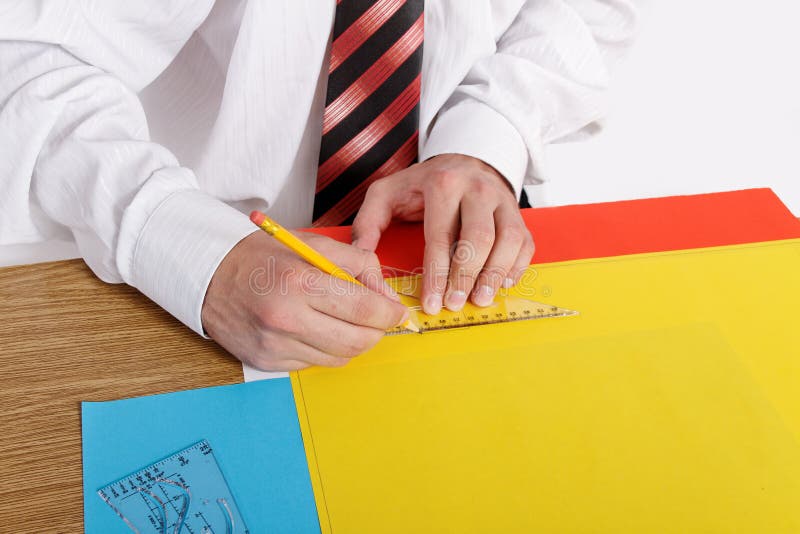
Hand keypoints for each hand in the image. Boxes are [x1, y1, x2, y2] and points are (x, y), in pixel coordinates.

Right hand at [202, 231, 408, 370]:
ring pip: (340, 358)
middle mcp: (287, 318)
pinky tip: (315, 329)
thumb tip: (386, 295)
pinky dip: (325, 349)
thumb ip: (359, 265)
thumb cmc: (263, 257)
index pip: (366, 310)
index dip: (391, 313)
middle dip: (377, 331)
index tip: (397, 311)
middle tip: (377, 319)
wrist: (209, 275)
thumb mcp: (314, 244)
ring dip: (351, 341)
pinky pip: (315, 364)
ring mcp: (276, 345)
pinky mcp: (268, 363)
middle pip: (359, 342)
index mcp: (301, 283)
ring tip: (342, 320)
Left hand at [351, 154, 534, 314]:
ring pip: (507, 240)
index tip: (431, 302)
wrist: (464, 159)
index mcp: (443, 184)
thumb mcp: (388, 192)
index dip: (436, 274)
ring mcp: (502, 201)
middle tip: (455, 303)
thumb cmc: (424, 183)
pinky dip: (518, 266)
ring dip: (494, 274)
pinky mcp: (518, 213)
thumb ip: (369, 221)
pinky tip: (502, 283)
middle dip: (466, 277)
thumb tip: (360, 255)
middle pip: (478, 239)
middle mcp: (477, 189)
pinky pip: (525, 241)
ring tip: (481, 299)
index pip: (440, 236)